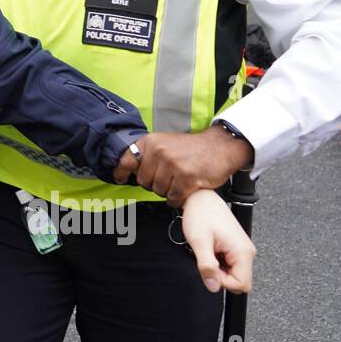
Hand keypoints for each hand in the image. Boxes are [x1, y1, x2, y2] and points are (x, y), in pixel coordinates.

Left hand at [111, 126, 251, 206]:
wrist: (220, 146)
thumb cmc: (193, 148)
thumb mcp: (166, 143)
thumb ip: (149, 154)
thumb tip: (132, 171)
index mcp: (152, 142)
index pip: (127, 160)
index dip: (121, 172)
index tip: (119, 178)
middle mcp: (159, 152)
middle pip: (144, 181)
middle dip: (154, 184)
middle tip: (168, 179)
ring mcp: (173, 165)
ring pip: (158, 191)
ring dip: (168, 191)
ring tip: (178, 181)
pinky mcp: (186, 178)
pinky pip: (173, 198)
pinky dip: (178, 199)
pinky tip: (185, 190)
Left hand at [181, 189, 255, 293]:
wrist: (201, 198)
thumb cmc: (201, 214)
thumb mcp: (200, 242)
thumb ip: (207, 266)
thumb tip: (213, 286)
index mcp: (243, 252)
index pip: (241, 285)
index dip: (223, 282)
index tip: (210, 269)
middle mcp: (247, 251)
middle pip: (238, 280)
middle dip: (220, 276)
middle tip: (207, 258)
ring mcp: (243, 249)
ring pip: (233, 272)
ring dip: (218, 268)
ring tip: (208, 251)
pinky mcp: (237, 247)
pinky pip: (230, 264)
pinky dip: (219, 261)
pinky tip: (211, 249)